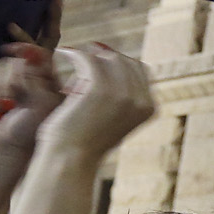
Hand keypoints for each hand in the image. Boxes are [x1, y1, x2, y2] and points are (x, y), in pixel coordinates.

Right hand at [0, 48, 63, 162]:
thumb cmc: (27, 131)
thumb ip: (41, 75)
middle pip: (6, 62)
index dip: (22, 47)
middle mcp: (14, 79)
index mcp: (37, 80)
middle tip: (10, 105)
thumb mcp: (45, 101)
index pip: (31, 53)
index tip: (12, 47)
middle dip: (6, 84)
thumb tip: (28, 54)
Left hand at [34, 45, 156, 160]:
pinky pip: (88, 60)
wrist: (71, 160)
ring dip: (89, 55)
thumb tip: (109, 60)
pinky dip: (75, 54)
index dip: (120, 62)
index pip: (141, 70)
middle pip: (126, 61)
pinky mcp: (99, 89)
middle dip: (105, 57)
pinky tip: (64, 53)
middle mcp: (141, 100)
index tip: (100, 60)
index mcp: (149, 108)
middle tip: (85, 56)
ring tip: (72, 55)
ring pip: (108, 58)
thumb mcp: (114, 120)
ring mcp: (122, 94)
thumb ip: (120, 97)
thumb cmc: (85, 143)